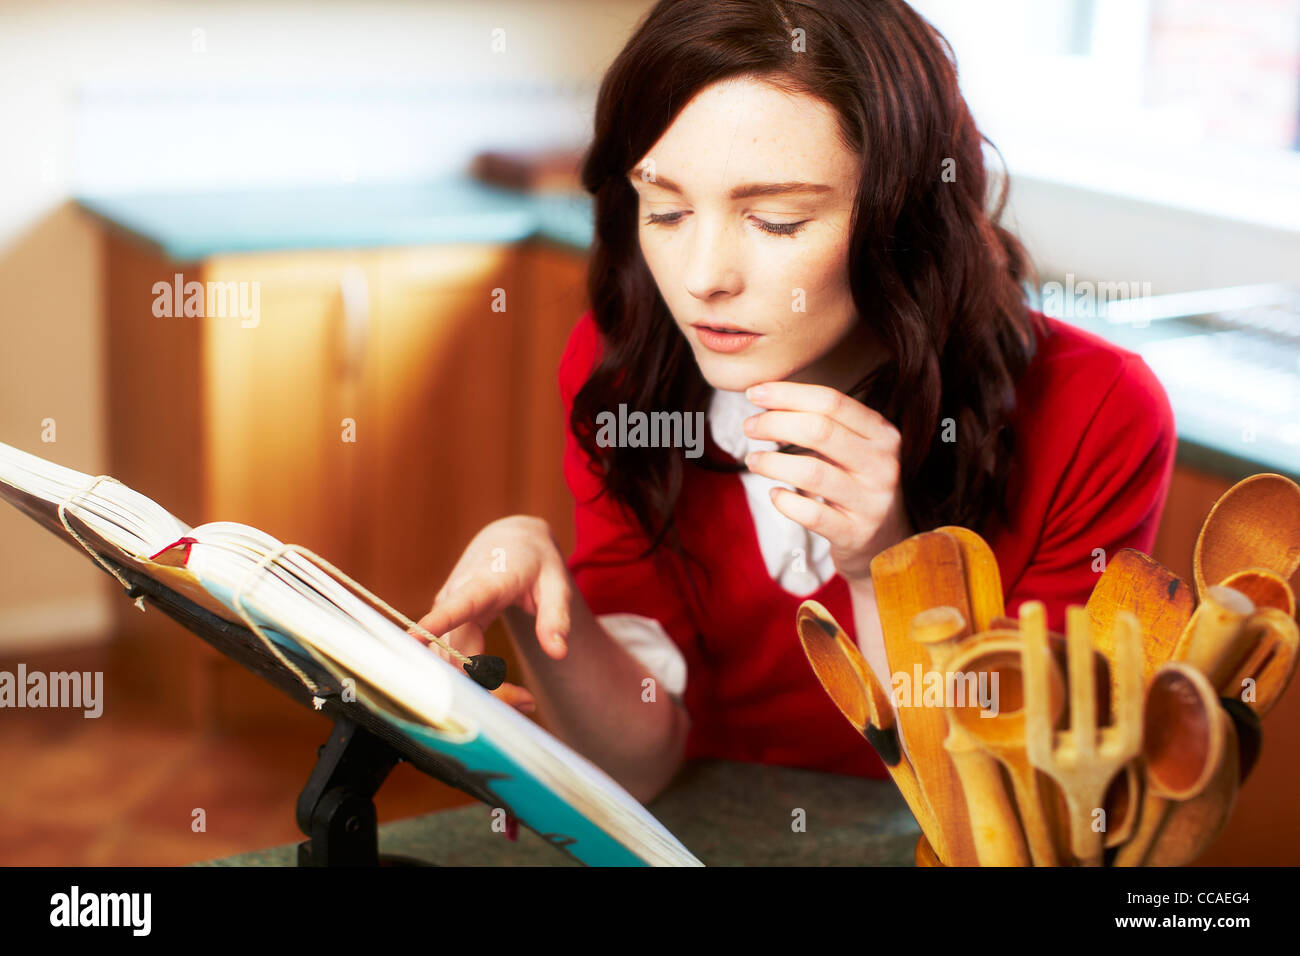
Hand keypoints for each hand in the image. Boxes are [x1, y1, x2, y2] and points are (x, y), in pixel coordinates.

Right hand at [409, 515, 572, 713]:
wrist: (509, 539)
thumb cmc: (535, 561)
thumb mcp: (556, 583)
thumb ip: (557, 616)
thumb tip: (558, 652)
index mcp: (482, 583)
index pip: (455, 605)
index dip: (435, 623)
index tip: (414, 639)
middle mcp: (454, 597)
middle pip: (457, 654)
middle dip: (488, 686)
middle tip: (528, 703)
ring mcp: (444, 611)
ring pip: (449, 663)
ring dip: (480, 688)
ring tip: (523, 699)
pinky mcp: (445, 624)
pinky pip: (449, 660)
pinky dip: (474, 680)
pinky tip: (504, 688)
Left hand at [742, 380, 913, 584]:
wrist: (886, 543)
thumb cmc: (856, 486)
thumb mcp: (854, 450)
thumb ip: (822, 425)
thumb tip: (766, 400)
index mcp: (882, 434)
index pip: (832, 402)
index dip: (788, 394)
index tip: (755, 393)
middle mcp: (882, 464)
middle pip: (819, 431)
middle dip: (775, 423)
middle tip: (749, 426)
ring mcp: (871, 501)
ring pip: (811, 472)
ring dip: (772, 462)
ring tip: (753, 460)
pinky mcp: (855, 533)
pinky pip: (811, 514)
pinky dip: (785, 501)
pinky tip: (774, 493)